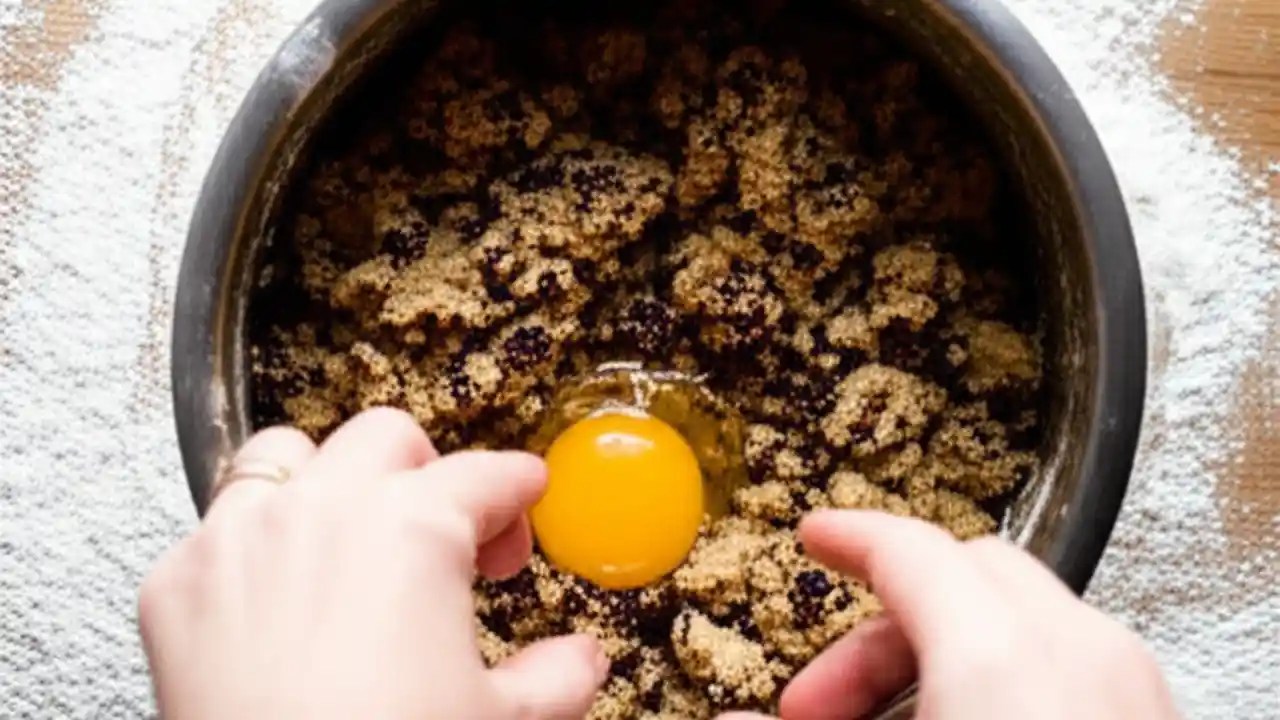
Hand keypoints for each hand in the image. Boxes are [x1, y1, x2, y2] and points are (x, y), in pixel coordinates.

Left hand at [139, 408, 608, 719]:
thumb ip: (556, 678)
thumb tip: (580, 662)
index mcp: (413, 528)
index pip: (485, 474)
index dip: (518, 487)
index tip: (522, 497)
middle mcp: (323, 510)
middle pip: (386, 439)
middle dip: (426, 470)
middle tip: (447, 527)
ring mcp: (240, 538)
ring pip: (287, 455)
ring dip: (328, 482)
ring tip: (351, 532)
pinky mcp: (177, 584)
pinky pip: (217, 526)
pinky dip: (252, 544)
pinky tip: (277, 591)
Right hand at [724, 511, 1178, 719]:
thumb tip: (730, 719)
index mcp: (1003, 655)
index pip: (908, 548)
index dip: (846, 534)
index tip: (814, 535)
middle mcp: (1081, 655)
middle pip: (964, 579)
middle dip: (882, 625)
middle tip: (822, 700)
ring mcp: (1131, 692)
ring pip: (1018, 624)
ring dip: (939, 657)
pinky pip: (1065, 671)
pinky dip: (1001, 684)